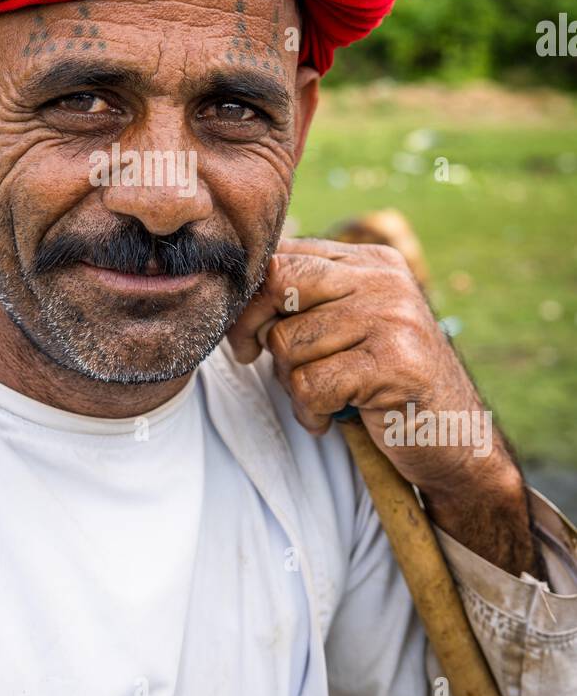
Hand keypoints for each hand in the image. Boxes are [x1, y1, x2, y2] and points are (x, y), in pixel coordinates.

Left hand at [228, 237, 519, 504]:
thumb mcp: (353, 327)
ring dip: (290, 383)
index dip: (250, 297)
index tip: (247, 336)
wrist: (458, 442)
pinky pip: (310, 385)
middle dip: (253, 326)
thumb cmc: (389, 386)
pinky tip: (330, 419)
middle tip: (256, 359)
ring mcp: (392, 318)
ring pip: (288, 342)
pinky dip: (310, 412)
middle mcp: (384, 280)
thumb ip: (309, 301)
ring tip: (322, 398)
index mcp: (372, 262)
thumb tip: (238, 293)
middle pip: (280, 281)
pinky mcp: (395, 363)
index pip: (285, 254)